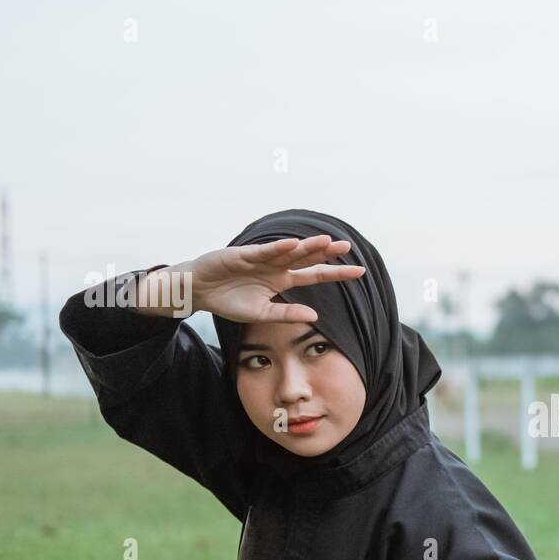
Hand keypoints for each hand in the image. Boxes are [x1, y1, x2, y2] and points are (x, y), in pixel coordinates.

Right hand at [134, 235, 365, 321]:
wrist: (198, 291)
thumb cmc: (229, 301)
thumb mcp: (261, 314)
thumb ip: (286, 314)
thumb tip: (314, 317)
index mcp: (282, 280)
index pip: (315, 275)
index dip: (336, 272)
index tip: (359, 272)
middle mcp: (276, 266)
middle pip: (307, 258)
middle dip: (327, 252)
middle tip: (349, 246)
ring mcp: (260, 259)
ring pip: (288, 251)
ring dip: (307, 246)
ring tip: (328, 242)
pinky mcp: (242, 255)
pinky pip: (263, 252)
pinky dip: (277, 248)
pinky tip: (292, 244)